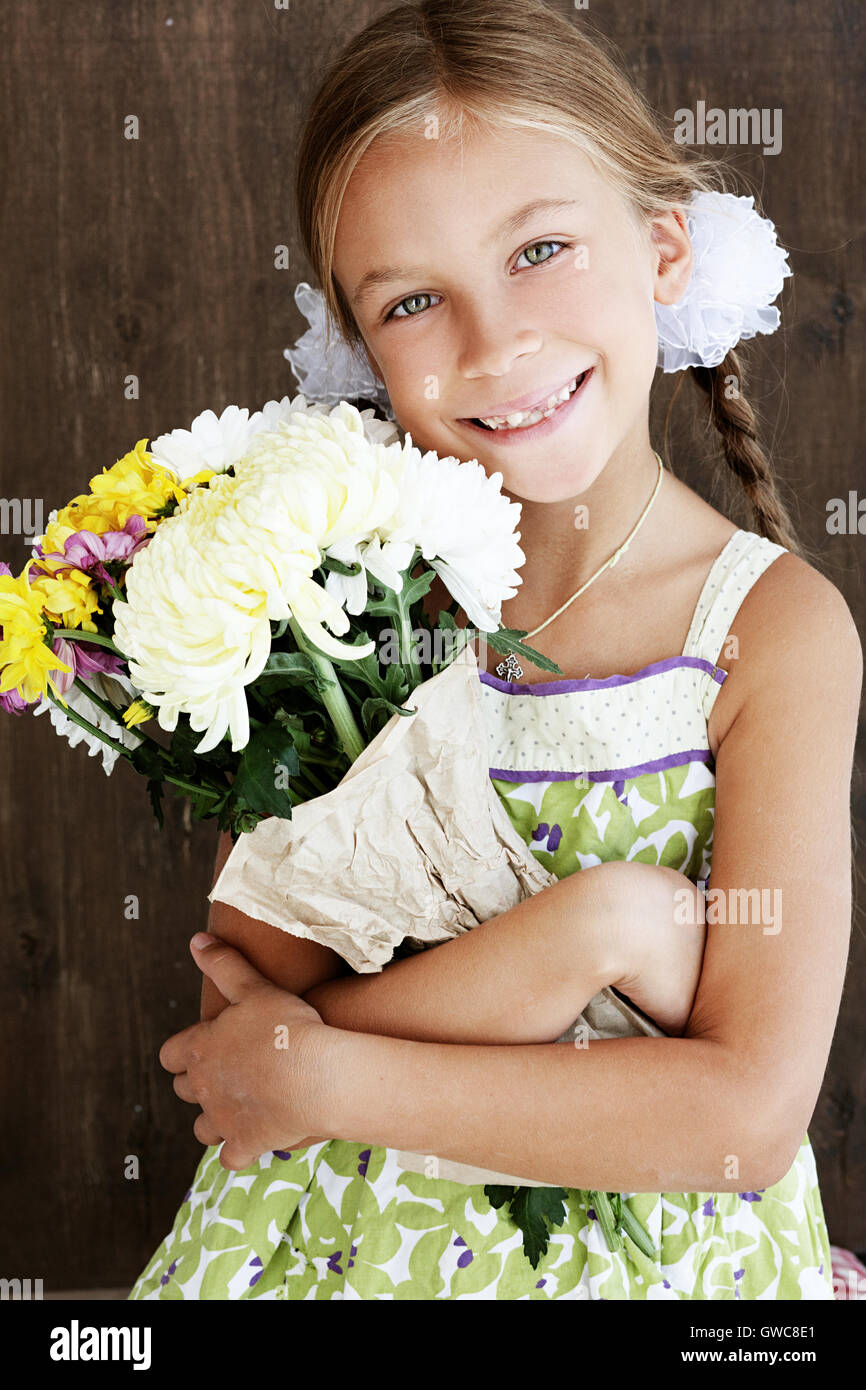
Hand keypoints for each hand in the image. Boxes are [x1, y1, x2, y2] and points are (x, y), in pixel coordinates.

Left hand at [160, 932, 335, 1169]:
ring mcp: (223, 1121)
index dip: (184, 1050)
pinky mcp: (246, 1145)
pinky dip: (238, 1150)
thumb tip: (195, 941)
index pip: (171, 1054)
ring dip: (213, 1119)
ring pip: (202, 1127)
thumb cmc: (284, 1027)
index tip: (204, 1045)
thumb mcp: (254, 986)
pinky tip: (253, 1139)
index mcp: (198, 1050)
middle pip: (184, 1090)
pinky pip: (231, 1158)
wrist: (316, 1075)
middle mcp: (203, 1088)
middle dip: (198, 1083)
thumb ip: (223, 964)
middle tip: (226, 1071)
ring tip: (236, 1107)